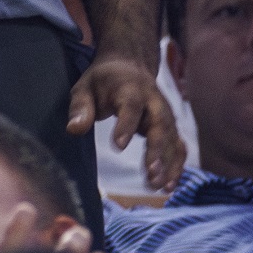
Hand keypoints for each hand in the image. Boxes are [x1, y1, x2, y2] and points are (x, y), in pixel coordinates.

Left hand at [70, 56, 184, 190]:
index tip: (118, 147)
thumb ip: (80, 108)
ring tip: (159, 186)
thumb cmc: (103, 81)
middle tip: (151, 172)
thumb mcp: (84, 87)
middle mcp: (154, 103)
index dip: (126, 126)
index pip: (130, 107)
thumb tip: (74, 129)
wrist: (130, 66)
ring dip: (169, 163)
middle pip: (160, 126)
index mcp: (131, 89)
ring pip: (173, 140)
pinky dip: (177, 166)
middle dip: (157, 150)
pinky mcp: (171, 128)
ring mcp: (166, 116)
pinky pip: (178, 147)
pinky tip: (168, 186)